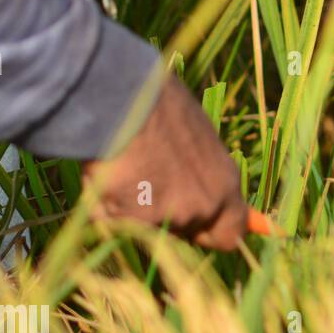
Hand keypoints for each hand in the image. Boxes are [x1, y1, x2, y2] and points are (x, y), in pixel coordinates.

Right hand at [81, 75, 247, 250]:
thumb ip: (200, 173)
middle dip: (165, 221)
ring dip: (130, 209)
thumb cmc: (157, 107)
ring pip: (145, 227)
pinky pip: (111, 222)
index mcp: (225, 183)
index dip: (212, 234)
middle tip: (146, 192)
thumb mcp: (196, 139)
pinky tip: (104, 174)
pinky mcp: (138, 219)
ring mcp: (173, 215)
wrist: (123, 98)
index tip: (201, 232)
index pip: (231, 234)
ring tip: (122, 168)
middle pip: (184, 233)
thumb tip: (198, 185)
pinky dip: (102, 204)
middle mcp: (206, 205)